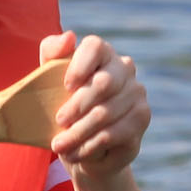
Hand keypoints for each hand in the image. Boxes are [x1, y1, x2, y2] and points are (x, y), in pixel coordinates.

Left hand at [40, 30, 148, 185]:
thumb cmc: (64, 109)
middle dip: (76, 106)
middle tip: (58, 121)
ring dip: (78, 133)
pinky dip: (89, 146)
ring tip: (60, 145)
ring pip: (105, 113)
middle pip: (103, 83)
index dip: (80, 65)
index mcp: (102, 54)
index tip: (65, 85)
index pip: (95, 47)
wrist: (81, 148)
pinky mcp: (141, 119)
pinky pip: (113, 134)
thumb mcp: (48, 81)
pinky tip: (76, 153)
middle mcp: (125, 69)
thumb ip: (52, 54)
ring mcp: (137, 94)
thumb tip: (69, 37)